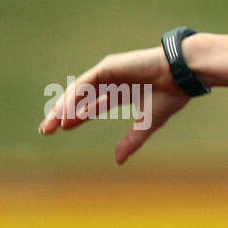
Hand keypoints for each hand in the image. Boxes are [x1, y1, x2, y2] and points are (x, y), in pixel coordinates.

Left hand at [38, 46, 192, 164]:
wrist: (181, 75)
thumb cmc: (170, 95)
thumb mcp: (147, 123)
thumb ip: (131, 141)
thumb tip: (118, 161)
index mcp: (123, 91)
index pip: (93, 103)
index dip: (78, 115)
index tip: (63, 129)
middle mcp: (112, 80)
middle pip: (80, 98)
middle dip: (63, 114)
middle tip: (46, 130)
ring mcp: (108, 72)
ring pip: (78, 91)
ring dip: (63, 108)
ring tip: (50, 125)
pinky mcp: (107, 67)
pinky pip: (84, 84)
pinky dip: (74, 98)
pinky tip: (65, 113)